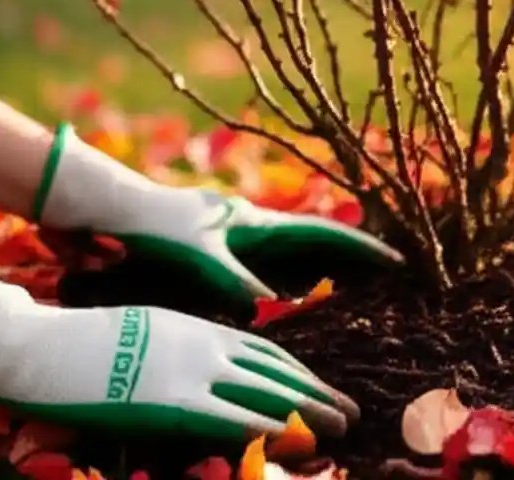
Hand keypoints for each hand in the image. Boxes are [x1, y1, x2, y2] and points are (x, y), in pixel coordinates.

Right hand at [0, 264, 357, 438]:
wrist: (39, 341)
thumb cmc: (75, 342)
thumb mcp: (140, 331)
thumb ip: (176, 347)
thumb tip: (198, 368)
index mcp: (195, 329)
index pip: (262, 350)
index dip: (297, 371)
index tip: (322, 387)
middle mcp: (202, 346)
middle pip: (275, 370)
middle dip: (317, 392)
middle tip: (351, 411)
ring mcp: (189, 373)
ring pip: (264, 392)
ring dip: (307, 411)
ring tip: (341, 426)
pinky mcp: (170, 402)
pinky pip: (230, 417)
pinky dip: (266, 428)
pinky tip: (294, 439)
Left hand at [35, 123, 402, 301]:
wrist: (117, 208)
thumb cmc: (157, 229)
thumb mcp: (198, 257)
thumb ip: (234, 281)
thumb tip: (268, 306)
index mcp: (258, 223)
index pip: (323, 234)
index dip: (361, 247)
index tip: (396, 259)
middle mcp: (256, 227)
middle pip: (317, 241)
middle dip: (354, 258)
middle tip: (389, 275)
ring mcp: (240, 236)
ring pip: (295, 254)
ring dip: (325, 269)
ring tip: (356, 287)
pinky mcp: (222, 247)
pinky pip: (271, 265)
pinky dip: (292, 279)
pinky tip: (294, 297)